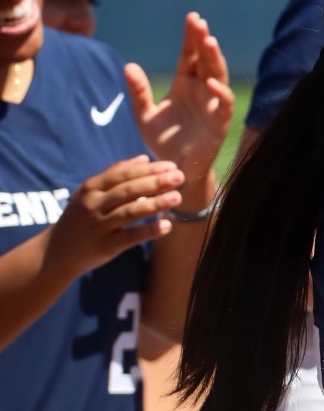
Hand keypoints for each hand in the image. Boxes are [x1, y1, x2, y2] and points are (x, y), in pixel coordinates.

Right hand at [43, 156, 183, 277]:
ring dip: (155, 204)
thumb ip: (115, 174)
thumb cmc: (80, 217)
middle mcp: (93, 205)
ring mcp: (98, 226)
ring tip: (177, 198)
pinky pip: (130, 237)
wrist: (57, 252)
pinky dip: (149, 230)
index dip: (149, 169)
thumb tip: (144, 158)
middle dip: (155, 182)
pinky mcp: (105, 246)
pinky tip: (167, 226)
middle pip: (128, 190)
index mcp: (91, 188)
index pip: (123, 174)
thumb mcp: (90, 193)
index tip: (172, 166)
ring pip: (130, 212)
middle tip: (180, 177)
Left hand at [124, 13, 232, 179]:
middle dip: (203, 41)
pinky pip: (223, 103)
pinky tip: (210, 81)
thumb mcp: (144, 114)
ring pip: (218, 76)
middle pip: (205, 60)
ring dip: (214, 59)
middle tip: (199, 22)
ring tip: (209, 41)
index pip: (190, 55)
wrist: (172, 169)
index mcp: (185, 84)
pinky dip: (220, 92)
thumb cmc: (163, 140)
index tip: (192, 17)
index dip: (191, 38)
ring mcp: (212, 104)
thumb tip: (128, 65)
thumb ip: (138, 91)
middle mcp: (201, 90)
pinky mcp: (219, 122)